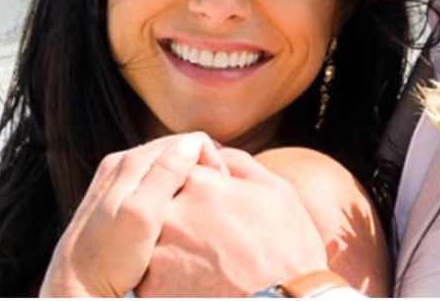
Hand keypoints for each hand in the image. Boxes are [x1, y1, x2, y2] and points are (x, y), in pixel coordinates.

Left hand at [39, 132, 225, 296]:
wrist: (75, 286)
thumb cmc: (108, 258)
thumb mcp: (141, 215)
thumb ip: (164, 175)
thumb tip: (191, 143)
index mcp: (128, 162)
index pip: (185, 142)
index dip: (210, 160)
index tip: (223, 187)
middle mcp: (121, 165)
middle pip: (177, 153)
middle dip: (202, 169)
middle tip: (219, 197)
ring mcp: (118, 183)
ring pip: (167, 170)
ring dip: (189, 181)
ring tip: (203, 207)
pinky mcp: (117, 200)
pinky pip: (155, 186)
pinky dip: (174, 194)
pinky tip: (181, 216)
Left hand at [137, 148, 329, 296]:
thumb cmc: (289, 248)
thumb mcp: (275, 190)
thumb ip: (238, 162)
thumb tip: (216, 153)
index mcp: (199, 183)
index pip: (184, 169)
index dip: (203, 187)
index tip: (219, 206)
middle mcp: (172, 213)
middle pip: (166, 203)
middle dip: (184, 215)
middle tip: (214, 237)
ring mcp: (159, 252)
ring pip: (155, 238)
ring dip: (173, 245)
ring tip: (206, 261)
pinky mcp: (155, 286)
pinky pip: (151, 272)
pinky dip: (168, 275)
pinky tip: (196, 281)